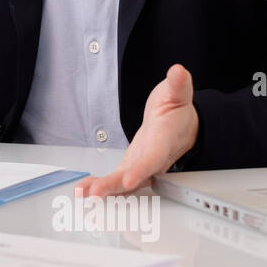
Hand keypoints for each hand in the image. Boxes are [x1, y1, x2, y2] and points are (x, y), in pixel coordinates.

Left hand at [74, 64, 198, 197]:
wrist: (182, 126)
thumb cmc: (178, 111)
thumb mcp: (177, 93)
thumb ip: (178, 85)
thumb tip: (178, 72)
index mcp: (165, 141)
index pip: (154, 157)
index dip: (142, 169)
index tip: (129, 178)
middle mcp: (154, 159)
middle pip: (135, 176)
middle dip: (115, 186)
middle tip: (95, 193)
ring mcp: (142, 166)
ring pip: (125, 183)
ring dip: (105, 190)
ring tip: (85, 194)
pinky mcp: (132, 167)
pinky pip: (117, 181)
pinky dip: (103, 187)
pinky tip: (86, 190)